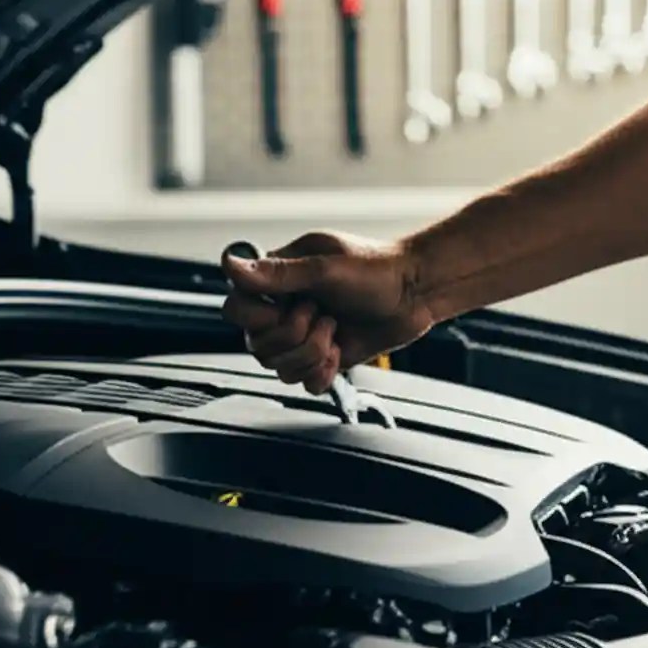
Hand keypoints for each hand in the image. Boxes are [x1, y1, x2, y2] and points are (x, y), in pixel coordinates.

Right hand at [221, 232, 433, 393]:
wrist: (416, 293)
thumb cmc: (378, 269)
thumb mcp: (326, 268)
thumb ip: (278, 273)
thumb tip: (230, 265)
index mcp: (277, 279)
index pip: (236, 308)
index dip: (257, 317)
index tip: (288, 306)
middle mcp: (284, 308)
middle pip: (255, 345)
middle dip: (294, 336)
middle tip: (323, 315)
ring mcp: (302, 335)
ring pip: (277, 368)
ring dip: (311, 353)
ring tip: (336, 329)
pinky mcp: (322, 357)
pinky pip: (302, 383)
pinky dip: (322, 373)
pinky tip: (339, 352)